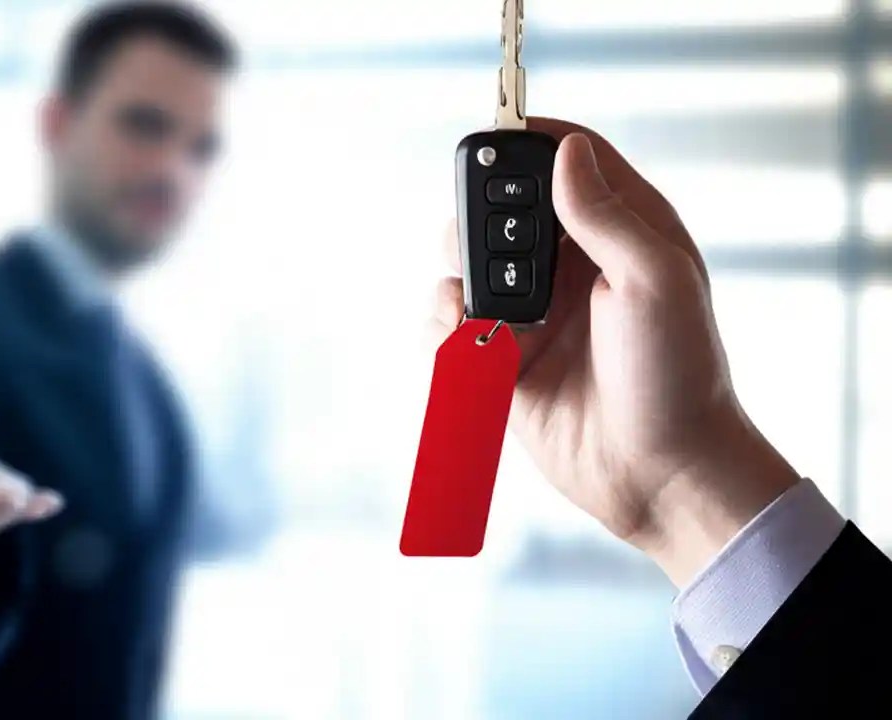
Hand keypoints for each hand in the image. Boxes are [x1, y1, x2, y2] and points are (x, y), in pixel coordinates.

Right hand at [431, 118, 799, 585]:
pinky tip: (464, 341)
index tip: (490, 139)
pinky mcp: (502, 357)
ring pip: (464, 265)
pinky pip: (450, 325)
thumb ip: (604, 215)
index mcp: (621, 231)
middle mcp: (571, 265)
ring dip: (455, 277)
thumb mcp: (653, 280)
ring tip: (476, 306)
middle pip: (500, 207)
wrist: (659, 473)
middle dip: (475, 218)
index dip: (527, 141)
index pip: (568, 159)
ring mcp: (533, 311)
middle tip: (479, 246)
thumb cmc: (676, 376)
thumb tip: (565, 150)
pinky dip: (442, 328)